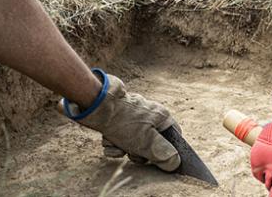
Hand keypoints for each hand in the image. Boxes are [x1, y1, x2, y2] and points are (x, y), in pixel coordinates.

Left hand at [57, 69, 179, 171]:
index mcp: (162, 117)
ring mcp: (134, 117)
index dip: (169, 151)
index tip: (159, 160)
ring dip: (123, 149)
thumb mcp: (146, 142)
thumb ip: (163, 154)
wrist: (97, 107)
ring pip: (134, 143)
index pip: (174, 138)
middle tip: (132, 153)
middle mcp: (150, 115)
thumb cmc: (124, 122)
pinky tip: (108, 140)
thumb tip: (174, 163)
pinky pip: (121, 139)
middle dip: (139, 153)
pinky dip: (114, 144)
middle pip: (151, 144)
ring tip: (116, 144)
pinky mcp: (119, 120)